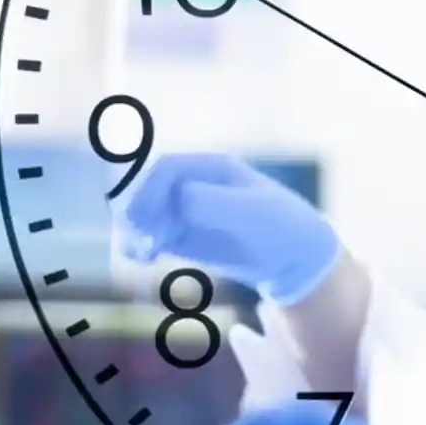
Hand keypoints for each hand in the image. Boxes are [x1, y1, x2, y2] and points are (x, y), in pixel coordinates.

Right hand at [121, 153, 340, 304]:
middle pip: (146, 187)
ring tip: (140, 252)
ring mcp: (185, 209)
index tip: (144, 217)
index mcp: (212, 167)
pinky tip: (145, 257)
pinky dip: (139, 244)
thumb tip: (179, 198)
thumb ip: (214, 202)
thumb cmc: (280, 225)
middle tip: (139, 238)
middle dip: (136, 210)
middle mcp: (193, 183)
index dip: (148, 189)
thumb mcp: (253, 211)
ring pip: (143, 212)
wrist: (293, 256)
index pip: (167, 168)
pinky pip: (149, 234)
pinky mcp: (181, 234)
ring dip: (132, 229)